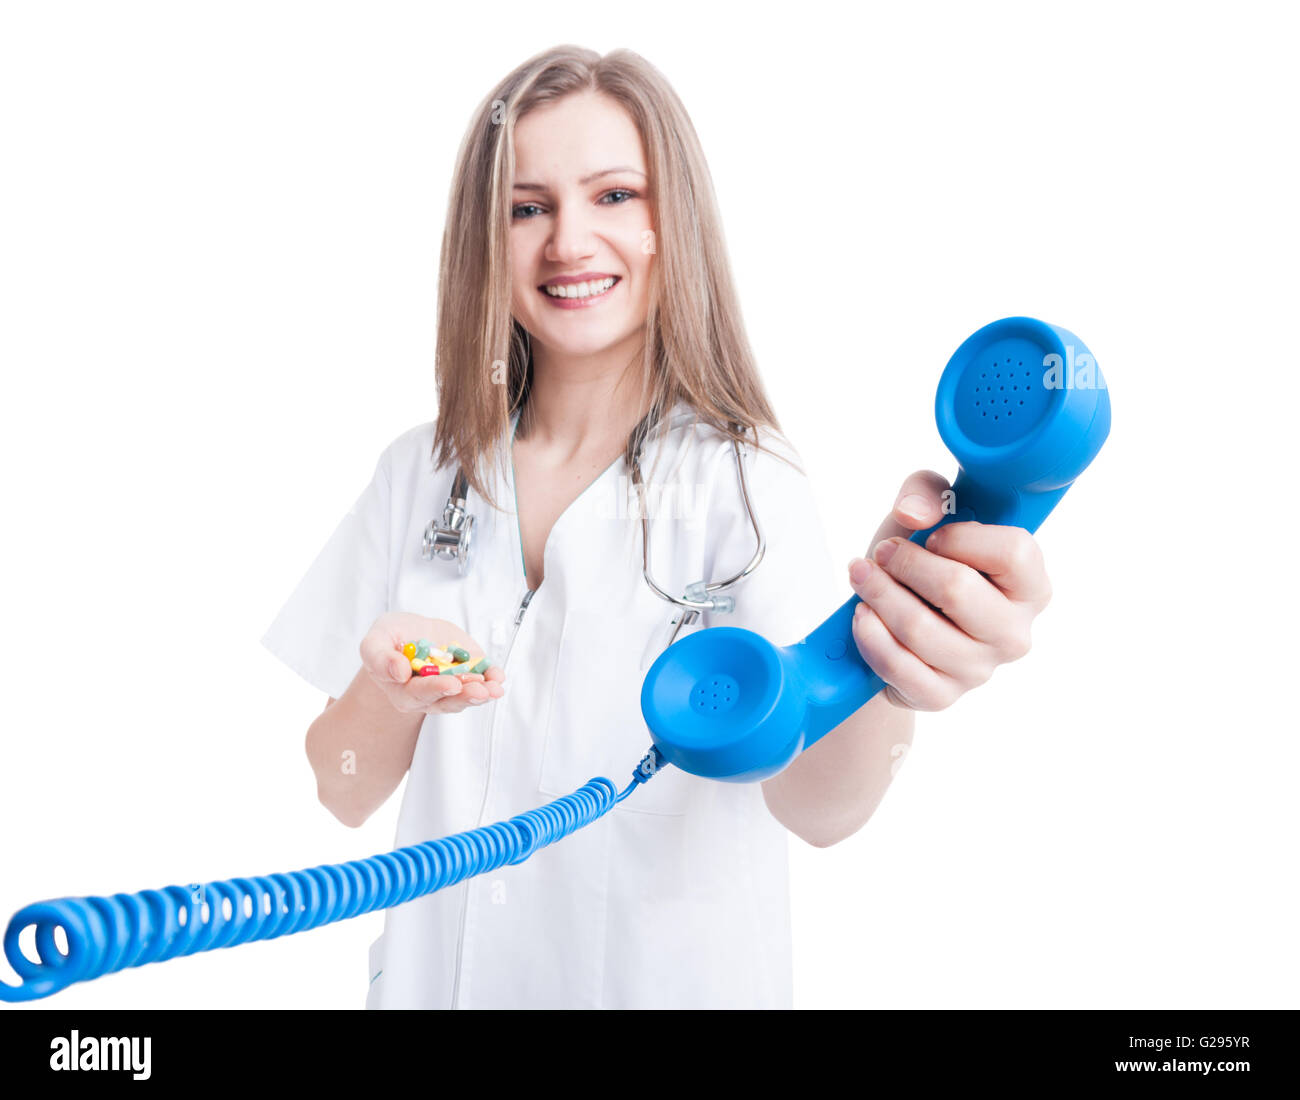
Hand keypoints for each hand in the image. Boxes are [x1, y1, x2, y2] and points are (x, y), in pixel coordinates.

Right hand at [360, 611, 504, 715]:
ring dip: (483, 692)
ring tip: (494, 688)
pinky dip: (492, 679)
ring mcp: (452, 686)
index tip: (451, 684)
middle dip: (465, 695)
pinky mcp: (469, 674)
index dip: (436, 689)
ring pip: (467, 695)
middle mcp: (430, 695)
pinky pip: (483, 681)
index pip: (420, 694)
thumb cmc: (390, 639)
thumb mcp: (375, 641)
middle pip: (448, 701)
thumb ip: (379, 657)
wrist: (411, 632)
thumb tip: (398, 672)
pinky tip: (499, 677)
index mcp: (404, 691)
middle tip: (479, 690)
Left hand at [846, 471, 1051, 710]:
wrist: (891, 623)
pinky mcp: (941, 696)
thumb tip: (915, 513)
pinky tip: (862, 615)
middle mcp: (1015, 633)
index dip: (963, 538)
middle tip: (882, 552)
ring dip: (877, 594)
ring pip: (918, 627)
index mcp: (1030, 586)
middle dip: (904, 563)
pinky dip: (869, 634)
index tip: (932, 537)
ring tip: (861, 577)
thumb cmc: (920, 566)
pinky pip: (897, 665)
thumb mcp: (925, 516)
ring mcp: (980, 670)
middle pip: (956, 589)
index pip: (1015, 553)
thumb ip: (926, 492)